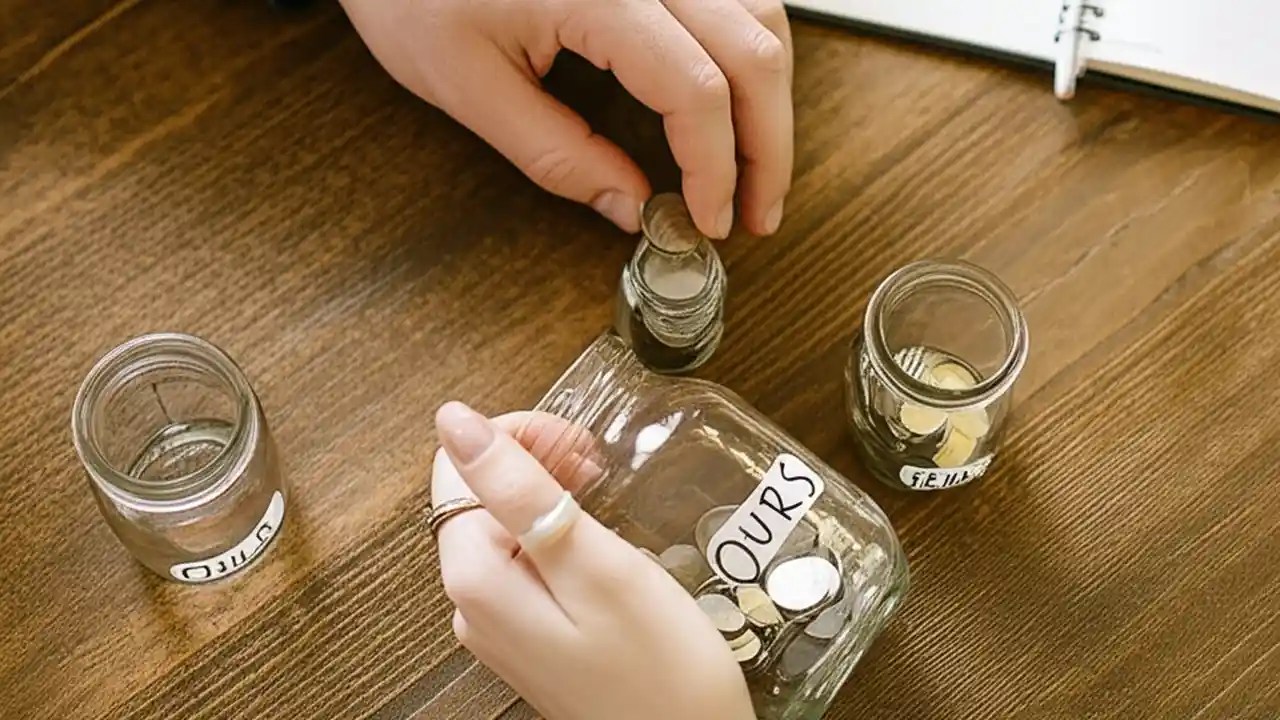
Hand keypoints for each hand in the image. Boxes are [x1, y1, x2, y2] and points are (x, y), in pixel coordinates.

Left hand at [340, 0, 793, 237]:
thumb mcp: (464, 85)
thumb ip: (555, 153)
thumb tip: (629, 206)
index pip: (696, 88)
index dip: (717, 166)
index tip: (711, 220)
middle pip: (755, 51)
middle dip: (768, 145)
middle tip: (757, 213)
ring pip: (763, 15)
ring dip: (771, 99)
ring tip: (755, 167)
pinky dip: (752, 54)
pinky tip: (739, 102)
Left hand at [431, 402, 755, 719]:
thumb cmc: (659, 668)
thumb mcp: (594, 566)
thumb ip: (518, 492)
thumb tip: (453, 421)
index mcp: (476, 579)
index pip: (457, 466)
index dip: (516, 435)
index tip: (580, 442)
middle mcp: (471, 605)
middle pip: (476, 494)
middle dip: (533, 459)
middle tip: (599, 463)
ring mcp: (499, 625)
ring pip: (502, 526)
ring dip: (547, 492)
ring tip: (603, 490)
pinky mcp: (530, 637)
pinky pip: (524, 563)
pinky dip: (556, 532)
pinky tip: (598, 536)